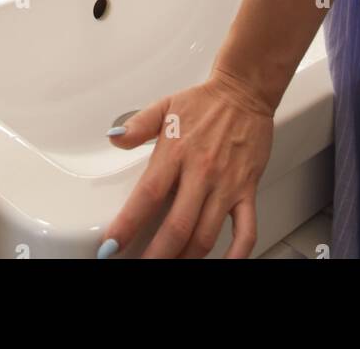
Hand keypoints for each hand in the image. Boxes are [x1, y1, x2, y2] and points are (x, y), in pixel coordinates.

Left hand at [97, 68, 274, 258]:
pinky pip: (246, 231)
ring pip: (206, 235)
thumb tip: (113, 137)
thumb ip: (138, 124)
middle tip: (141, 267)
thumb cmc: (205, 102)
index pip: (148, 195)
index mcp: (177, 152)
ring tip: (170, 268)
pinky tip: (223, 265)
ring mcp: (227, 184)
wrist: (245, 91)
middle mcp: (202, 172)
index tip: (111, 245)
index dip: (127, 225)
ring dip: (186, 258)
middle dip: (156, 255)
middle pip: (177, 226)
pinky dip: (236, 255)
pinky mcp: (248, 190)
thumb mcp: (166, 106)